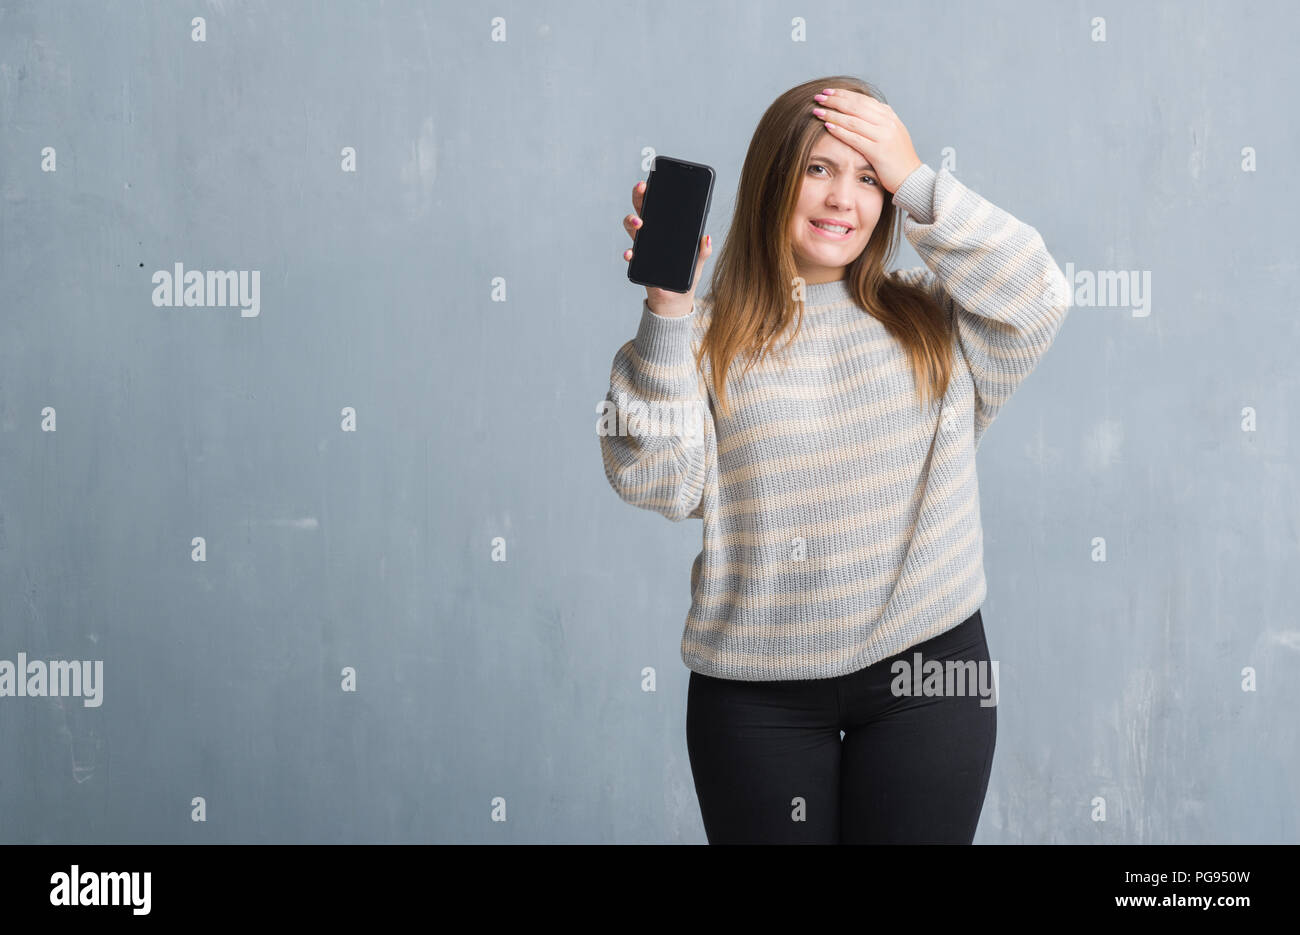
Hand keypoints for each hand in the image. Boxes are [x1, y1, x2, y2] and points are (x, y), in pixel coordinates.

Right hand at [622, 178, 711, 317]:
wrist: (676, 301)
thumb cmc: (686, 277)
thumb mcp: (698, 262)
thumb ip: (702, 251)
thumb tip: (706, 237)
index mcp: (667, 228)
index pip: (659, 205)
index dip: (654, 191)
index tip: (653, 179)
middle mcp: (652, 234)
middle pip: (642, 209)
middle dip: (640, 196)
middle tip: (642, 188)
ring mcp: (643, 246)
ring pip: (632, 227)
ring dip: (631, 221)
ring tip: (639, 223)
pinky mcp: (638, 262)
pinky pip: (630, 254)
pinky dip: (629, 252)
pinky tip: (631, 253)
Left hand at [812, 88, 922, 194]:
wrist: (911, 178)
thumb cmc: (898, 159)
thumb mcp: (892, 134)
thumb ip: (881, 121)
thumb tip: (869, 108)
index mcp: (889, 116)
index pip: (863, 99)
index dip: (844, 94)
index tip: (828, 91)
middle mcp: (887, 122)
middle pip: (856, 106)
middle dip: (835, 100)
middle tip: (818, 96)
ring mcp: (884, 136)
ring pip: (853, 120)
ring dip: (833, 114)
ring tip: (818, 111)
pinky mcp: (879, 151)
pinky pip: (855, 138)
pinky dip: (840, 131)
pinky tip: (827, 127)